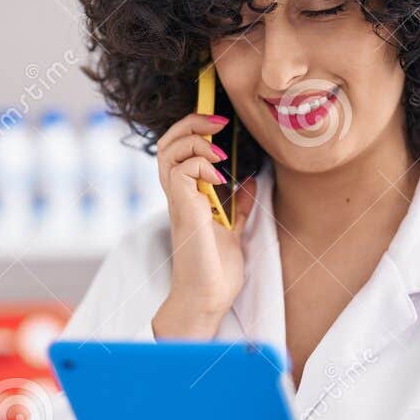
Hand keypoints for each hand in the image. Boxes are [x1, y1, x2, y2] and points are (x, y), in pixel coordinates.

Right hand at [150, 112, 258, 340]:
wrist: (209, 297)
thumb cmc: (216, 269)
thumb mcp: (234, 229)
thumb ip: (239, 204)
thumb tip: (252, 180)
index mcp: (187, 195)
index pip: (177, 148)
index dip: (193, 128)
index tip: (221, 123)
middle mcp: (178, 194)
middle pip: (167, 142)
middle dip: (191, 123)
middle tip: (218, 123)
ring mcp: (178, 202)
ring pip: (169, 151)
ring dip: (196, 142)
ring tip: (219, 153)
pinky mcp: (184, 210)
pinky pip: (180, 171)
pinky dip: (200, 165)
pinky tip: (219, 178)